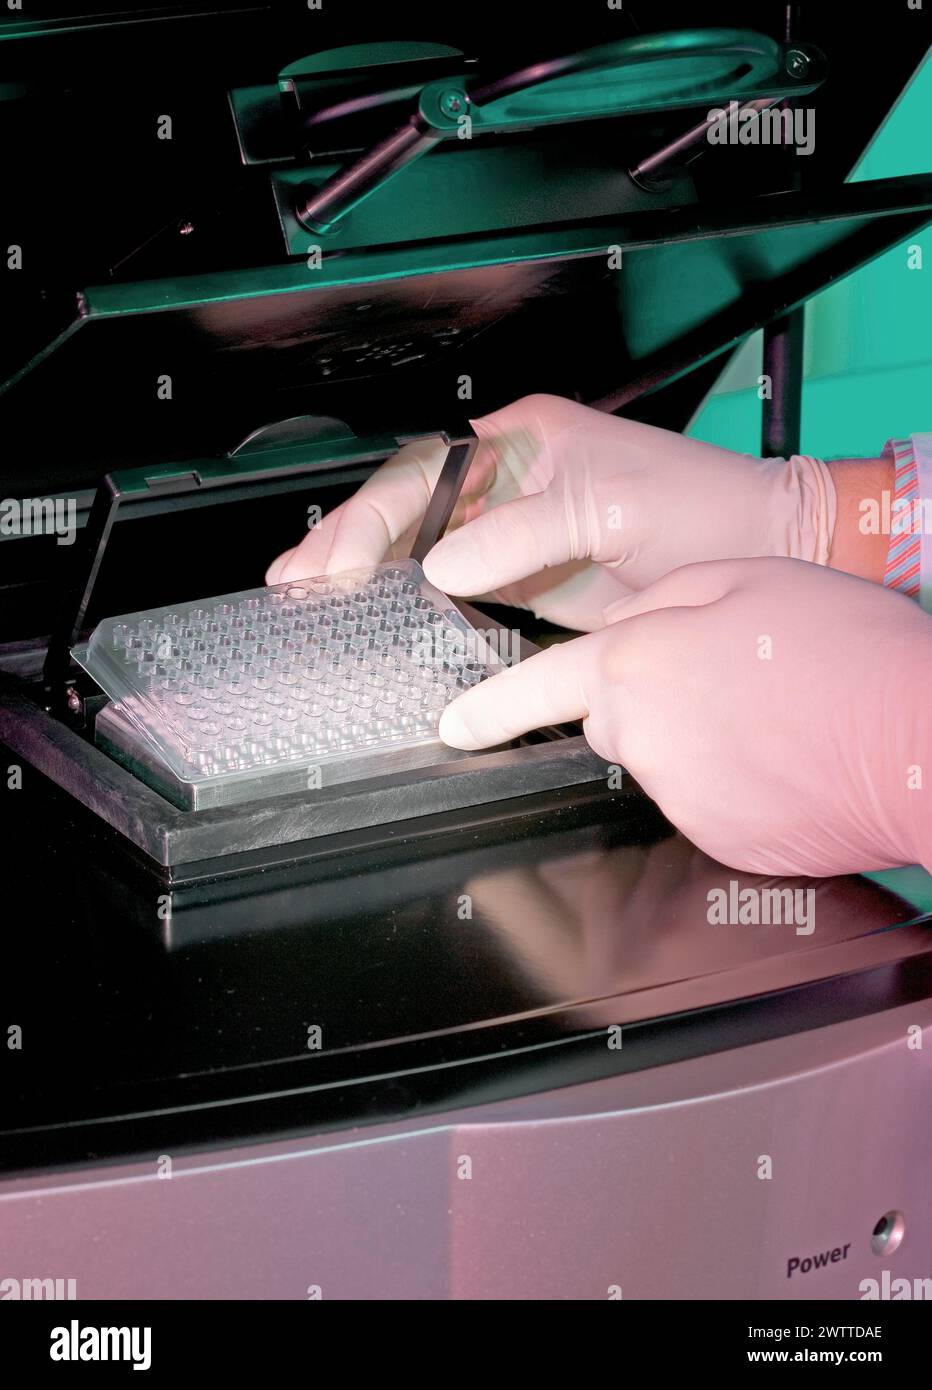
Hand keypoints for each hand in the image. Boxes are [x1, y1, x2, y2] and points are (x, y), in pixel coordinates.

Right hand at [267, 394, 835, 630]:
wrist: (754, 550)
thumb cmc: (698, 505)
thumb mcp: (609, 505)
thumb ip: (523, 534)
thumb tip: (442, 564)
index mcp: (519, 441)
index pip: (423, 473)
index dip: (372, 517)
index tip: (336, 561)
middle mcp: (506, 482)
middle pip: (408, 509)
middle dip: (347, 543)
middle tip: (293, 582)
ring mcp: (512, 534)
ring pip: (421, 550)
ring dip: (366, 574)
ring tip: (307, 599)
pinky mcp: (527, 582)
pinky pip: (454, 590)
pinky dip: (410, 606)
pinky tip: (376, 622)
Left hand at [437, 557, 931, 876]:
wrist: (915, 738)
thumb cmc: (844, 652)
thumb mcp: (744, 579)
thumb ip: (661, 600)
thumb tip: (622, 624)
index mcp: (638, 660)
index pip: (537, 686)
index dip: (489, 708)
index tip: (457, 726)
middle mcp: (643, 733)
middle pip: (611, 719)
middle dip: (647, 700)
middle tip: (720, 681)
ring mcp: (677, 793)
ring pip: (658, 759)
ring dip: (692, 738)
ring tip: (764, 713)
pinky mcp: (713, 836)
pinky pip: (698, 801)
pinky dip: (724, 781)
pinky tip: (775, 755)